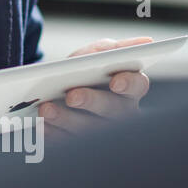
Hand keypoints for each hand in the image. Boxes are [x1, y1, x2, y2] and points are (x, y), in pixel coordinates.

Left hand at [38, 37, 152, 138]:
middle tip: (72, 95)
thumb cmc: (82, 70)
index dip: (129, 84)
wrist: (51, 89)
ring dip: (66, 119)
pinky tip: (41, 125)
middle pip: (112, 110)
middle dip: (91, 101)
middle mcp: (120, 114)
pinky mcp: (77, 146)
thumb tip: (146, 41)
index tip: (115, 81)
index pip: (138, 85)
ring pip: (88, 130)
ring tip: (46, 109)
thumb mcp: (93, 54)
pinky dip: (52, 133)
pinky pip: (66, 142)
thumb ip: (114, 48)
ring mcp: (100, 133)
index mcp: (128, 88)